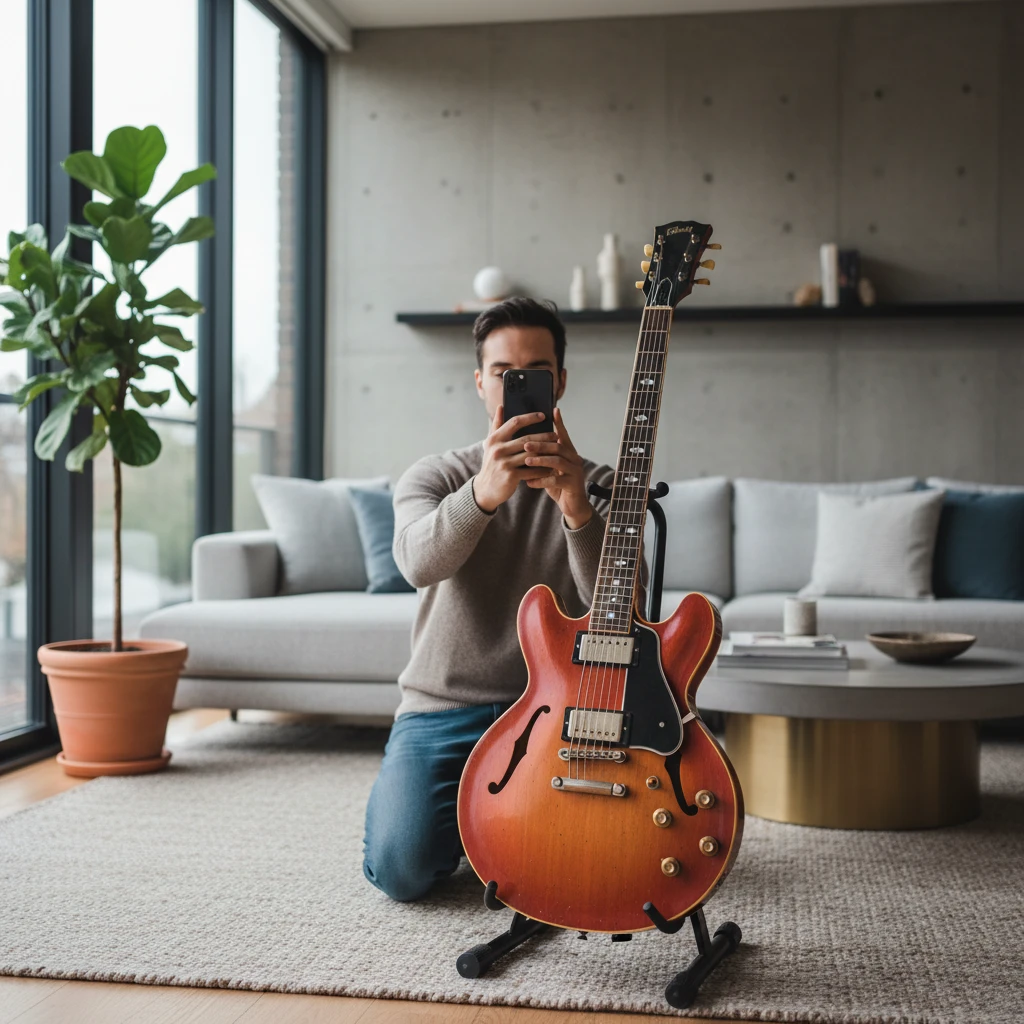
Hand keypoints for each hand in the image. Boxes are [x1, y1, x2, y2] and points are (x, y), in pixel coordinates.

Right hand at [472, 404, 555, 512]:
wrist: (485, 489)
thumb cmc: (491, 464)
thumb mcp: (490, 445)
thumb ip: (496, 426)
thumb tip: (501, 406)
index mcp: (494, 439)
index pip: (515, 422)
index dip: (530, 418)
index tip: (543, 416)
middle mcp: (498, 450)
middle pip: (526, 439)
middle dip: (543, 436)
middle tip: (555, 435)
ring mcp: (504, 463)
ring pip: (530, 454)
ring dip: (545, 452)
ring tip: (555, 450)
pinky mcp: (511, 476)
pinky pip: (531, 470)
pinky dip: (542, 469)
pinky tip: (550, 467)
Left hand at [522, 408, 593, 529]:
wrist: (572, 506)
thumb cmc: (558, 484)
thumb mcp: (550, 468)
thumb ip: (543, 456)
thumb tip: (526, 442)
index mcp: (569, 453)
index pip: (563, 435)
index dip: (559, 423)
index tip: (553, 410)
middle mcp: (575, 459)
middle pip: (557, 447)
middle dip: (540, 444)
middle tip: (525, 444)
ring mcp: (576, 472)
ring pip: (558, 461)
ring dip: (540, 460)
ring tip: (526, 460)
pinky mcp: (573, 485)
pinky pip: (556, 480)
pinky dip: (541, 480)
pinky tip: (529, 482)